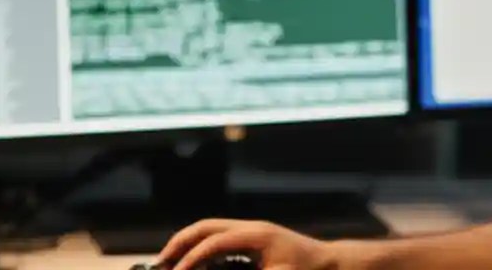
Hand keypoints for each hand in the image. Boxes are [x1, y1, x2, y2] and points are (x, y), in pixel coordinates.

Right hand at [159, 219, 337, 269]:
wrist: (331, 264)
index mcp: (256, 235)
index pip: (214, 242)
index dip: (192, 259)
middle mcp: (251, 228)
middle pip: (205, 226)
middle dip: (180, 242)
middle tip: (160, 262)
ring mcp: (252, 230)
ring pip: (210, 228)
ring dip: (188, 242)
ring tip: (169, 261)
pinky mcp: (253, 239)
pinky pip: (219, 237)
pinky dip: (201, 246)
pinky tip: (193, 262)